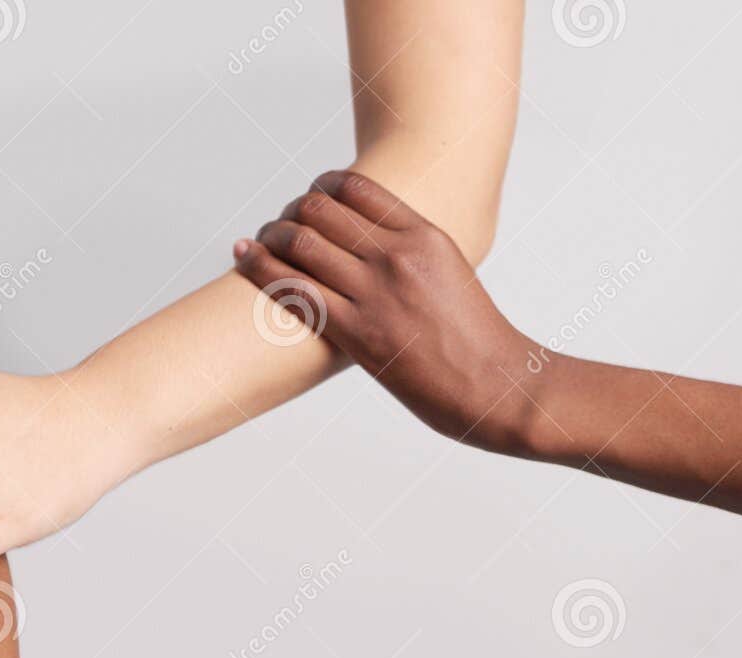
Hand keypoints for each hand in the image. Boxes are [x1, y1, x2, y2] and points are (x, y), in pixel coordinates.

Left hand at [232, 170, 537, 449]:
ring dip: (269, 236)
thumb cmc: (479, 343)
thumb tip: (384, 254)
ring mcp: (376, 293)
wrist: (497, 387)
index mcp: (424, 236)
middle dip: (291, 211)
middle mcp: (396, 256)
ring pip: (301, 242)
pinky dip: (262, 269)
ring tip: (255, 243)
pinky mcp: (359, 334)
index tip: (309, 200)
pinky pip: (296, 290)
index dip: (321, 188)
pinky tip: (244, 259)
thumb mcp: (453, 278)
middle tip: (278, 226)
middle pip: (320, 209)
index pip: (356, 186)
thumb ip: (416, 259)